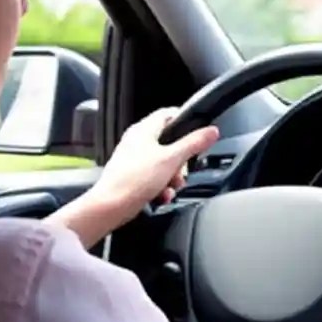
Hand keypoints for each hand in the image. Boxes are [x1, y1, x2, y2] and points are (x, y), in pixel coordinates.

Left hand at [89, 107, 219, 225]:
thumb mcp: (172, 159)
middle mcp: (137, 141)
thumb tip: (211, 131)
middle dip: (181, 161)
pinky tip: (162, 195)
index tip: (198, 135)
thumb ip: (193, 144)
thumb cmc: (134, 180)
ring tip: (172, 187)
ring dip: (172, 177)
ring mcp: (133, 159)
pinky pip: (153, 177)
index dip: (185, 122)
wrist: (110, 206)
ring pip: (163, 163)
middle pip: (170, 143)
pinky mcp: (132, 176)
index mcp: (144, 130)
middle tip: (182, 171)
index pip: (168, 114)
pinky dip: (161, 186)